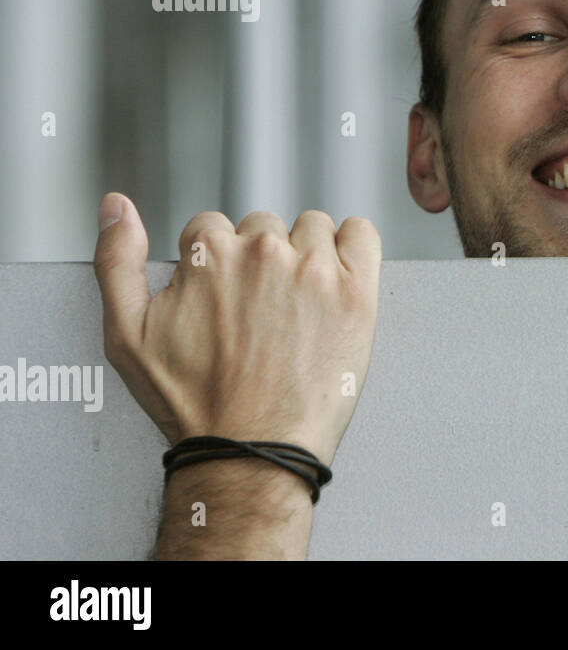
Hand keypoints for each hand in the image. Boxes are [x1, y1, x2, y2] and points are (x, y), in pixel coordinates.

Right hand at [92, 193, 381, 467]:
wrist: (252, 449)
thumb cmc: (195, 403)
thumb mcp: (127, 335)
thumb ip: (116, 261)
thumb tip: (116, 208)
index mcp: (210, 255)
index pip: (213, 226)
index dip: (216, 264)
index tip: (225, 299)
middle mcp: (263, 253)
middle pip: (264, 227)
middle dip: (260, 260)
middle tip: (260, 312)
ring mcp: (315, 270)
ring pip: (313, 229)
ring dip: (306, 255)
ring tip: (298, 306)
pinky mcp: (357, 291)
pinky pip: (361, 234)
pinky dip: (354, 247)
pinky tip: (339, 280)